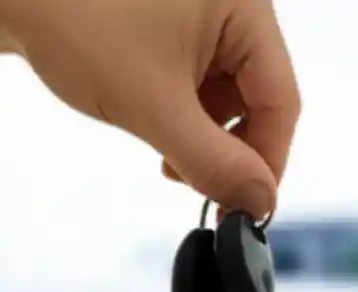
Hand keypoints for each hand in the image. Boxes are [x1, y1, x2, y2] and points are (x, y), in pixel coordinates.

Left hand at [0, 0, 299, 218]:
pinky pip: (202, 78)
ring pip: (229, 93)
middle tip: (198, 182)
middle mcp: (234, 4)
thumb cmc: (76, 24)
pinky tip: (155, 122)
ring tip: (166, 151)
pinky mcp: (178, 21)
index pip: (281, 99)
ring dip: (205, 133)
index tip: (246, 205)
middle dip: (229, 146)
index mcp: (245, 7)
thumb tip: (258, 203)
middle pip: (259, 96)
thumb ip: (212, 161)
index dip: (267, 160)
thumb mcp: (152, 106)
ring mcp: (206, 11)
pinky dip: (185, 110)